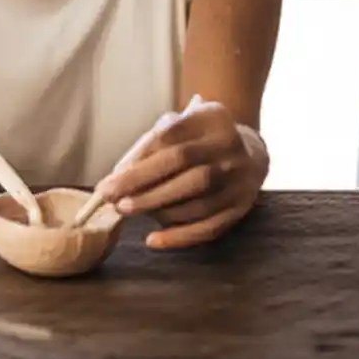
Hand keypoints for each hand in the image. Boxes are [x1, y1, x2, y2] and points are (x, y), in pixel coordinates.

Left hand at [96, 97, 268, 249]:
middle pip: (183, 165)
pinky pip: (209, 227)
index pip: (169, 137)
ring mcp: (239, 179)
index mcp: (211, 118)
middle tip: (113, 200)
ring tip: (128, 210)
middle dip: (142, 185)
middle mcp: (230, 147)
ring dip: (156, 209)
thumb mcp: (177, 127)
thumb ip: (149, 146)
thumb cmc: (196, 141)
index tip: (110, 179)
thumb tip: (119, 175)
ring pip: (196, 199)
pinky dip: (179, 237)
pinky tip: (153, 240)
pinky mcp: (241, 208)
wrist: (248, 154)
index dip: (137, 160)